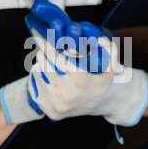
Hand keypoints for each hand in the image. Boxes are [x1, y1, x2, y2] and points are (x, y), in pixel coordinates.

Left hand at [24, 0, 147, 125]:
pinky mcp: (51, 113)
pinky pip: (35, 89)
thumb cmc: (106, 78)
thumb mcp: (112, 62)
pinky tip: (48, 77)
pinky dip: (39, 80)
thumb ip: (107, 48)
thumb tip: (96, 39)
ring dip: (41, 66)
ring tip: (50, 64)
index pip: (54, 57)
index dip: (46, 45)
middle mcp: (66, 96)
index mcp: (79, 81)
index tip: (39, 35)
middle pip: (42, 65)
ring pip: (37, 76)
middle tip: (47, 50)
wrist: (106, 103)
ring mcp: (57, 106)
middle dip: (44, 55)